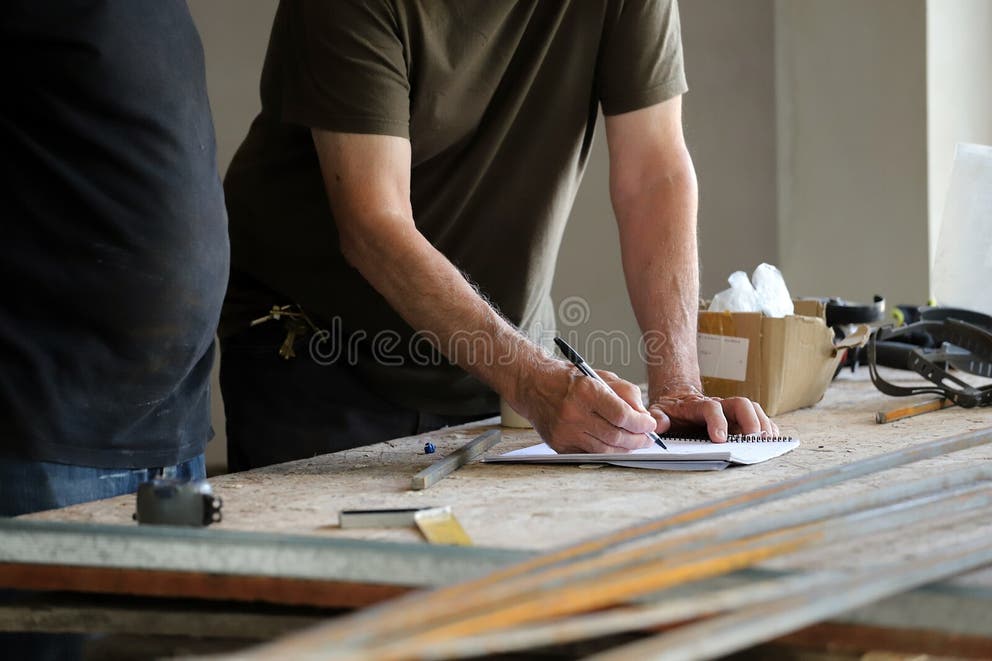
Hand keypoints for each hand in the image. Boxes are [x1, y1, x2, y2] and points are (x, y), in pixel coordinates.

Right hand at [513, 361, 656, 453]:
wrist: (533, 386)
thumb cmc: (568, 379)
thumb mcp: (600, 376)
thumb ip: (626, 394)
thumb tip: (644, 417)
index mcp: (585, 391)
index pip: (622, 415)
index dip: (641, 424)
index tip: (650, 425)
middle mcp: (573, 413)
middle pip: (616, 436)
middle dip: (637, 439)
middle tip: (647, 438)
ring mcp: (565, 432)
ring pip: (605, 449)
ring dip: (625, 448)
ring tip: (633, 442)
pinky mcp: (559, 444)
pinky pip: (590, 454)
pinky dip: (606, 451)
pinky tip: (614, 445)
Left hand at [648, 384, 777, 442]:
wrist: (678, 401)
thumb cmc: (670, 411)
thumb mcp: (658, 412)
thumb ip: (658, 418)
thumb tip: (660, 425)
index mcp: (698, 405)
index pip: (711, 408)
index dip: (717, 422)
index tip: (720, 439)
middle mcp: (719, 405)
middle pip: (741, 404)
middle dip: (750, 420)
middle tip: (754, 439)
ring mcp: (731, 411)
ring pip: (753, 409)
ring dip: (763, 424)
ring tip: (768, 441)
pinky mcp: (739, 418)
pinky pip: (758, 418)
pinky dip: (768, 427)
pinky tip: (771, 439)